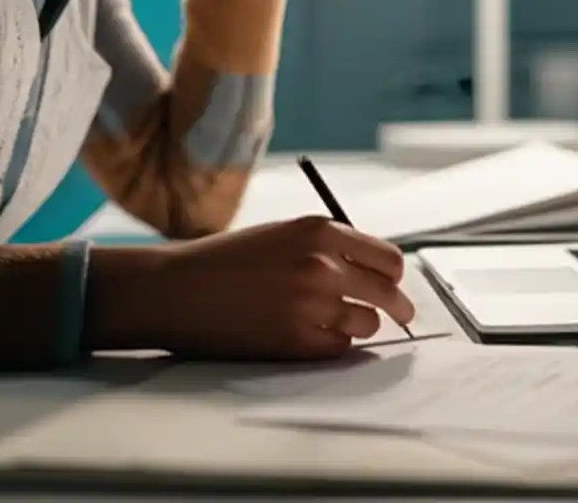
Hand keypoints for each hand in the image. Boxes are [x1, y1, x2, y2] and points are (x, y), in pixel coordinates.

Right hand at [86, 217, 414, 359]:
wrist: (175, 289)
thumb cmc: (224, 261)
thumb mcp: (282, 234)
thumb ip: (327, 246)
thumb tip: (372, 269)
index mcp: (320, 231)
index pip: (387, 257)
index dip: (393, 274)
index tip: (394, 283)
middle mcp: (322, 265)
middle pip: (388, 292)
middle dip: (398, 307)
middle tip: (402, 316)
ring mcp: (312, 304)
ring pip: (367, 323)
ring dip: (359, 326)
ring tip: (335, 322)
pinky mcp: (297, 340)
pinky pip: (340, 348)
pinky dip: (333, 345)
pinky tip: (311, 335)